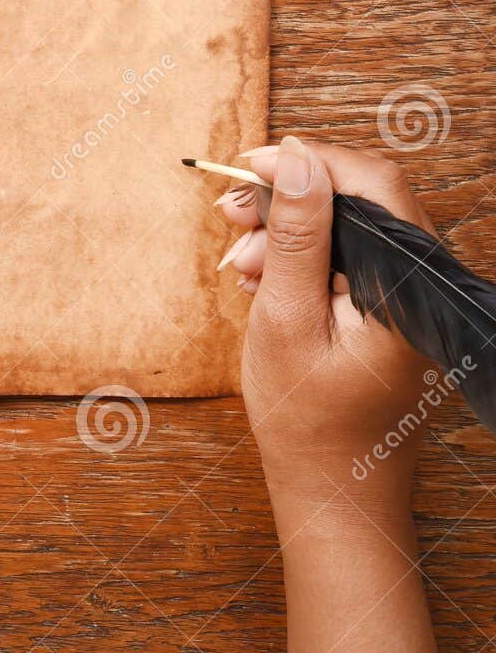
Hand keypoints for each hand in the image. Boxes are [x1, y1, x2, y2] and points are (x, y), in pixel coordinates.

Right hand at [218, 136, 434, 522]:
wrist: (333, 493)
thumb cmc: (307, 421)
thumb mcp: (287, 318)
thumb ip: (297, 237)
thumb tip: (296, 159)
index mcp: (410, 288)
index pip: (373, 184)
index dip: (308, 162)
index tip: (249, 165)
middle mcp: (423, 285)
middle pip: (361, 198)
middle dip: (290, 196)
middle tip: (230, 211)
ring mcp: (409, 296)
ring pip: (350, 223)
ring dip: (289, 227)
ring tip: (240, 258)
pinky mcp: (392, 306)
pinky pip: (349, 255)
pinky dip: (303, 256)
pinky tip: (262, 276)